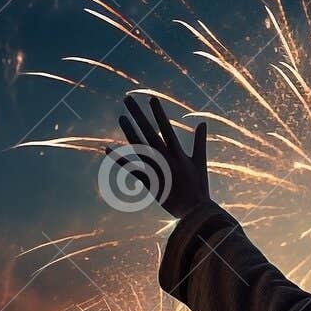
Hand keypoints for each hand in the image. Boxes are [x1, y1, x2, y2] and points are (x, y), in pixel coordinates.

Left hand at [112, 95, 212, 218]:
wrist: (195, 212)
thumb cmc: (199, 187)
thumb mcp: (200, 162)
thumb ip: (200, 142)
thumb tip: (202, 122)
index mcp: (178, 154)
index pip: (167, 129)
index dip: (158, 113)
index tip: (151, 98)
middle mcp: (166, 159)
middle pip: (149, 132)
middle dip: (138, 115)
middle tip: (128, 99)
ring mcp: (156, 171)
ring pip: (139, 147)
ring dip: (129, 131)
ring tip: (121, 117)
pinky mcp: (149, 183)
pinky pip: (131, 169)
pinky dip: (119, 159)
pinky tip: (107, 149)